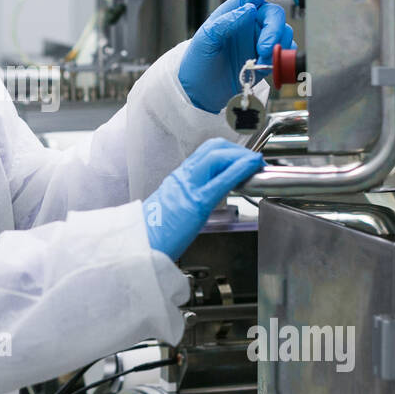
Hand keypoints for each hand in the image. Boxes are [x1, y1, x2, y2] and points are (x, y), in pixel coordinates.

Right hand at [143, 138, 264, 259]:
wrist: (139, 245)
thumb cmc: (153, 234)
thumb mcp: (170, 208)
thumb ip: (188, 198)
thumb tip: (204, 198)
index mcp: (177, 180)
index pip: (205, 153)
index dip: (228, 150)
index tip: (242, 157)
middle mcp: (182, 178)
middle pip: (213, 148)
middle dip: (237, 149)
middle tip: (252, 159)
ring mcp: (188, 188)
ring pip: (217, 156)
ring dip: (241, 155)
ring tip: (255, 163)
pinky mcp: (196, 203)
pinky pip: (221, 180)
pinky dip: (240, 169)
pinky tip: (251, 168)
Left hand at [177, 0, 302, 112]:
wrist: (200, 91)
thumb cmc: (197, 62)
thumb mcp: (205, 40)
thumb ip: (224, 23)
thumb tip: (247, 9)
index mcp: (236, 10)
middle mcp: (251, 21)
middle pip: (275, 15)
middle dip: (273, 32)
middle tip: (264, 49)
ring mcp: (260, 39)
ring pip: (284, 34)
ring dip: (276, 48)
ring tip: (258, 62)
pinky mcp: (268, 57)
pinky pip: (286, 52)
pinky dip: (282, 59)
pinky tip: (268, 66)